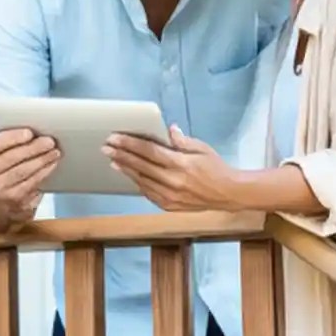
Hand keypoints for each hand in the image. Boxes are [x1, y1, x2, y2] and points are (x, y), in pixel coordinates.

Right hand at [0, 127, 60, 223]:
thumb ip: (5, 144)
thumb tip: (33, 133)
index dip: (13, 138)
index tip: (29, 133)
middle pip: (12, 159)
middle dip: (34, 149)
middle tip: (49, 141)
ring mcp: (0, 192)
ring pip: (24, 174)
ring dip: (42, 162)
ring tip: (54, 152)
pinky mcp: (14, 205)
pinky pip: (32, 187)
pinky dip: (44, 174)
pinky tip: (51, 166)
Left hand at [104, 125, 239, 211]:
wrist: (228, 194)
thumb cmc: (216, 168)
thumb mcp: (202, 148)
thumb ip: (182, 141)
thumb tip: (169, 129)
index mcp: (180, 164)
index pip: (149, 152)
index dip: (130, 144)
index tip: (115, 138)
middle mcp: (173, 181)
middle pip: (141, 166)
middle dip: (121, 156)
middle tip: (106, 148)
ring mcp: (170, 196)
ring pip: (142, 181)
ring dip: (126, 170)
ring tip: (113, 161)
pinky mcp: (170, 206)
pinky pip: (149, 193)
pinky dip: (138, 183)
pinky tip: (130, 176)